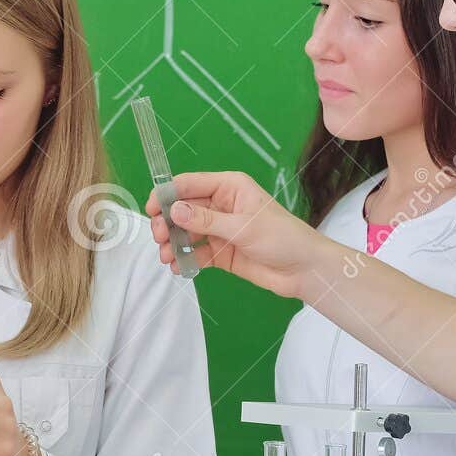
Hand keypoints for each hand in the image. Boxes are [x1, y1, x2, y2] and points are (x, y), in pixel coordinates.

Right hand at [146, 171, 328, 298]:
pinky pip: (195, 253)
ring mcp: (220, 230)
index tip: (152, 209)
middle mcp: (221, 206)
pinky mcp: (221, 252)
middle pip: (183, 209)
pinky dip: (184, 259)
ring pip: (186, 232)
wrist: (304, 270)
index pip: (190, 184)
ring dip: (173, 243)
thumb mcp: (243, 226)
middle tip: (160, 237)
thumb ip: (206, 220)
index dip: (168, 194)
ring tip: (166, 256)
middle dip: (168, 222)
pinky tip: (178, 267)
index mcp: (229, 187)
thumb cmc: (283, 238)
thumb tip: (174, 210)